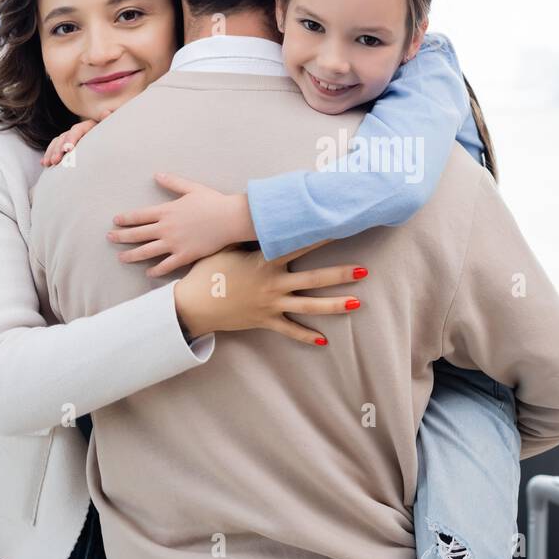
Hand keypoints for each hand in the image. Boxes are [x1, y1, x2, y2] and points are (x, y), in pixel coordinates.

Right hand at [40, 109, 112, 165]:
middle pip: (65, 137)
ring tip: (48, 164)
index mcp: (90, 126)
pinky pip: (56, 148)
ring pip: (58, 142)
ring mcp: (73, 138)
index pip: (77, 130)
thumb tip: (106, 112)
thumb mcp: (114, 130)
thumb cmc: (117, 139)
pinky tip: (44, 163)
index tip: (68, 150)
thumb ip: (110, 122)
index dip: (71, 139)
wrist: (116, 145)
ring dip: (51, 152)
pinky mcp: (69, 146)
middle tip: (56, 161)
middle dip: (59, 149)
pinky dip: (50, 155)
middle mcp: (79, 130)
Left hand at [108, 173, 254, 277]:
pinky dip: (155, 270)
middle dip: (121, 236)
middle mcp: (166, 228)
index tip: (115, 221)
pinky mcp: (184, 255)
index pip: (139, 216)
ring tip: (121, 258)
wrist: (230, 218)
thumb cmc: (213, 202)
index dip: (125, 219)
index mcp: (166, 211)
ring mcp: (174, 243)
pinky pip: (166, 266)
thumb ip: (173, 182)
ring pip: (146, 251)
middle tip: (110, 238)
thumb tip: (157, 175)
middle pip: (137, 234)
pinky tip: (148, 273)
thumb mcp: (191, 188)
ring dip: (131, 255)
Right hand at [172, 239, 367, 346]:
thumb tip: (257, 218)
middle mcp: (273, 283)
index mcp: (265, 261)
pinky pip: (290, 330)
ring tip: (357, 303)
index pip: (298, 245)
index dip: (320, 236)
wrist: (194, 304)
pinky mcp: (266, 321)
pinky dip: (307, 336)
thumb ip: (246, 236)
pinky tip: (324, 341)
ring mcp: (272, 304)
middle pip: (314, 279)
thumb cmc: (209, 272)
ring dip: (334, 305)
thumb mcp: (226, 248)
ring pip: (309, 306)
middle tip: (364, 270)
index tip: (339, 228)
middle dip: (340, 274)